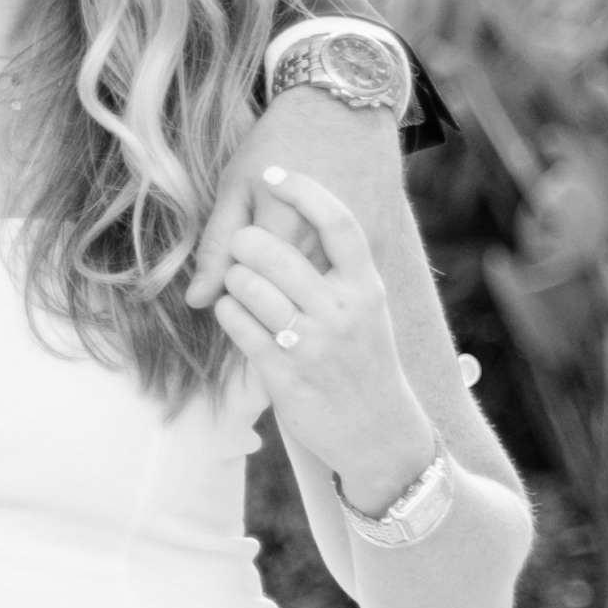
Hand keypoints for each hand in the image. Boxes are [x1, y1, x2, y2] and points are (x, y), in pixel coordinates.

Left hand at [193, 165, 431, 503]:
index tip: (274, 172)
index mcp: (365, 287)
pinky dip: (227, 312)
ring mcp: (313, 343)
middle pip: (275, 250)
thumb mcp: (366, 311)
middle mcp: (343, 311)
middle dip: (245, 241)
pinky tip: (232, 312)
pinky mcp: (284, 373)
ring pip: (247, 285)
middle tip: (241, 242)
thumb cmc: (364, 363)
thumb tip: (298, 219)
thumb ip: (338, 270)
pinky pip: (236, 324)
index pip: (337, 222)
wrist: (381, 435)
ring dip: (232, 279)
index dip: (303, 190)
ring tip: (237, 284)